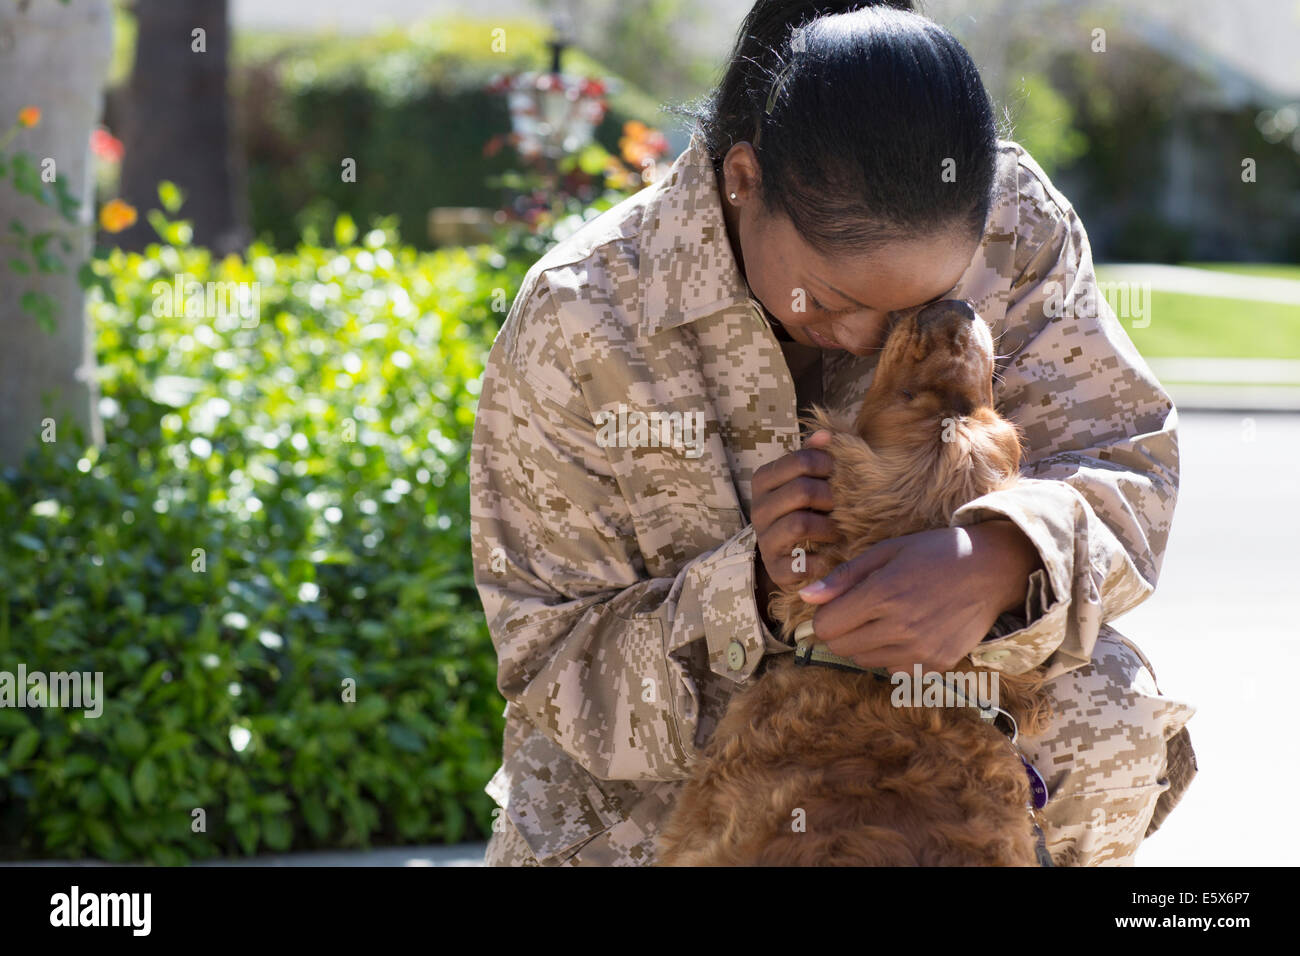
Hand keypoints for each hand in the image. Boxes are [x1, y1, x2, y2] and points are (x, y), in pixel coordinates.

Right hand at [752, 430, 841, 627]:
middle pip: (802, 491)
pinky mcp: (775, 568)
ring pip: (800, 524)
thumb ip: (815, 454)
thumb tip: (825, 434)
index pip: (799, 460)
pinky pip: (800, 563)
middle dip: (830, 497)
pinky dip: (821, 560)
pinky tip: (830, 555)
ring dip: (829, 526)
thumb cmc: (806, 507)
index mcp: (764, 480)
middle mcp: (758, 508)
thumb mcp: (807, 477)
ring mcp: (765, 539)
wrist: (791, 554)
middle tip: (841, 505)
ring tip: (839, 529)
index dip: (827, 464)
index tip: (838, 473)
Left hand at [795, 519, 1042, 672]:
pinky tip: (909, 632)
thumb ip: (844, 577)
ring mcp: (919, 650)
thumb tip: (806, 597)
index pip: (826, 625)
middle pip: (840, 647)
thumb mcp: (886, 552)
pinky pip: (893, 671)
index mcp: (883, 594)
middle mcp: (900, 627)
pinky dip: (892, 656)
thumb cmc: (934, 553)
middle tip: (860, 611)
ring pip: (863, 661)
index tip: (838, 604)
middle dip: (841, 630)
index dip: (825, 615)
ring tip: (887, 618)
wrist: (991, 571)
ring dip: (865, 643)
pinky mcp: (936, 665)